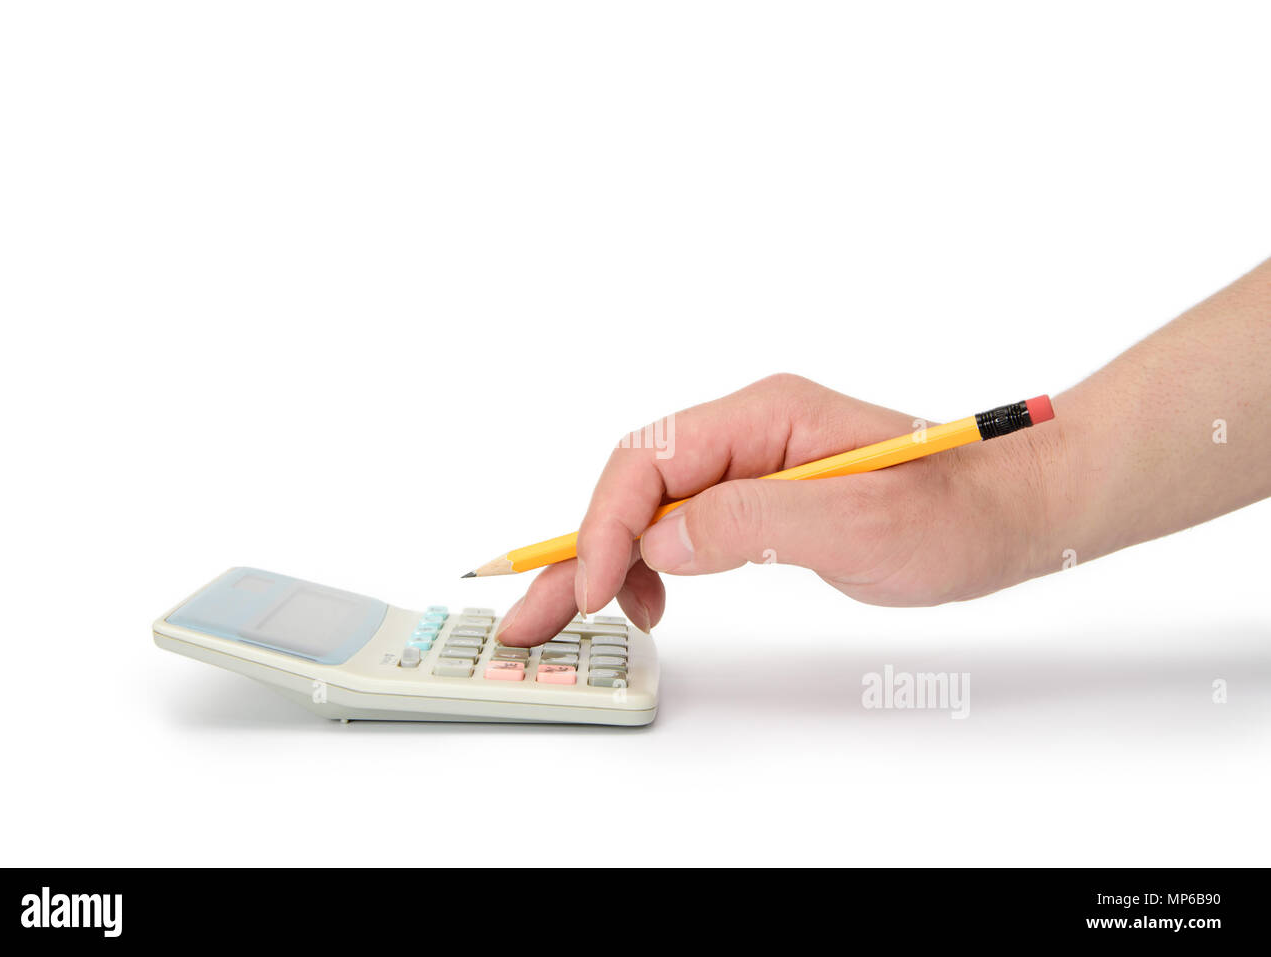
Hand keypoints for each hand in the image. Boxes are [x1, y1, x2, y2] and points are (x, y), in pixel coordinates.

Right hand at [495, 373, 1061, 645]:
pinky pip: (678, 522)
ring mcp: (748, 460)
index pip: (651, 461)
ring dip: (604, 558)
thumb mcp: (861, 526)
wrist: (1009, 511)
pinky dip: (646, 561)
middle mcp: (746, 428)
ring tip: (589, 616)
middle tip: (528, 614)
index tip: (593, 591)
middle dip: (576, 548)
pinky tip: (645, 597)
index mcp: (766, 414)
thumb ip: (755, 524)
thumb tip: (659, 539)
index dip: (607, 526)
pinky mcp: (756, 495)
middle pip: (631, 483)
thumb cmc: (955, 512)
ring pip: (646, 505)